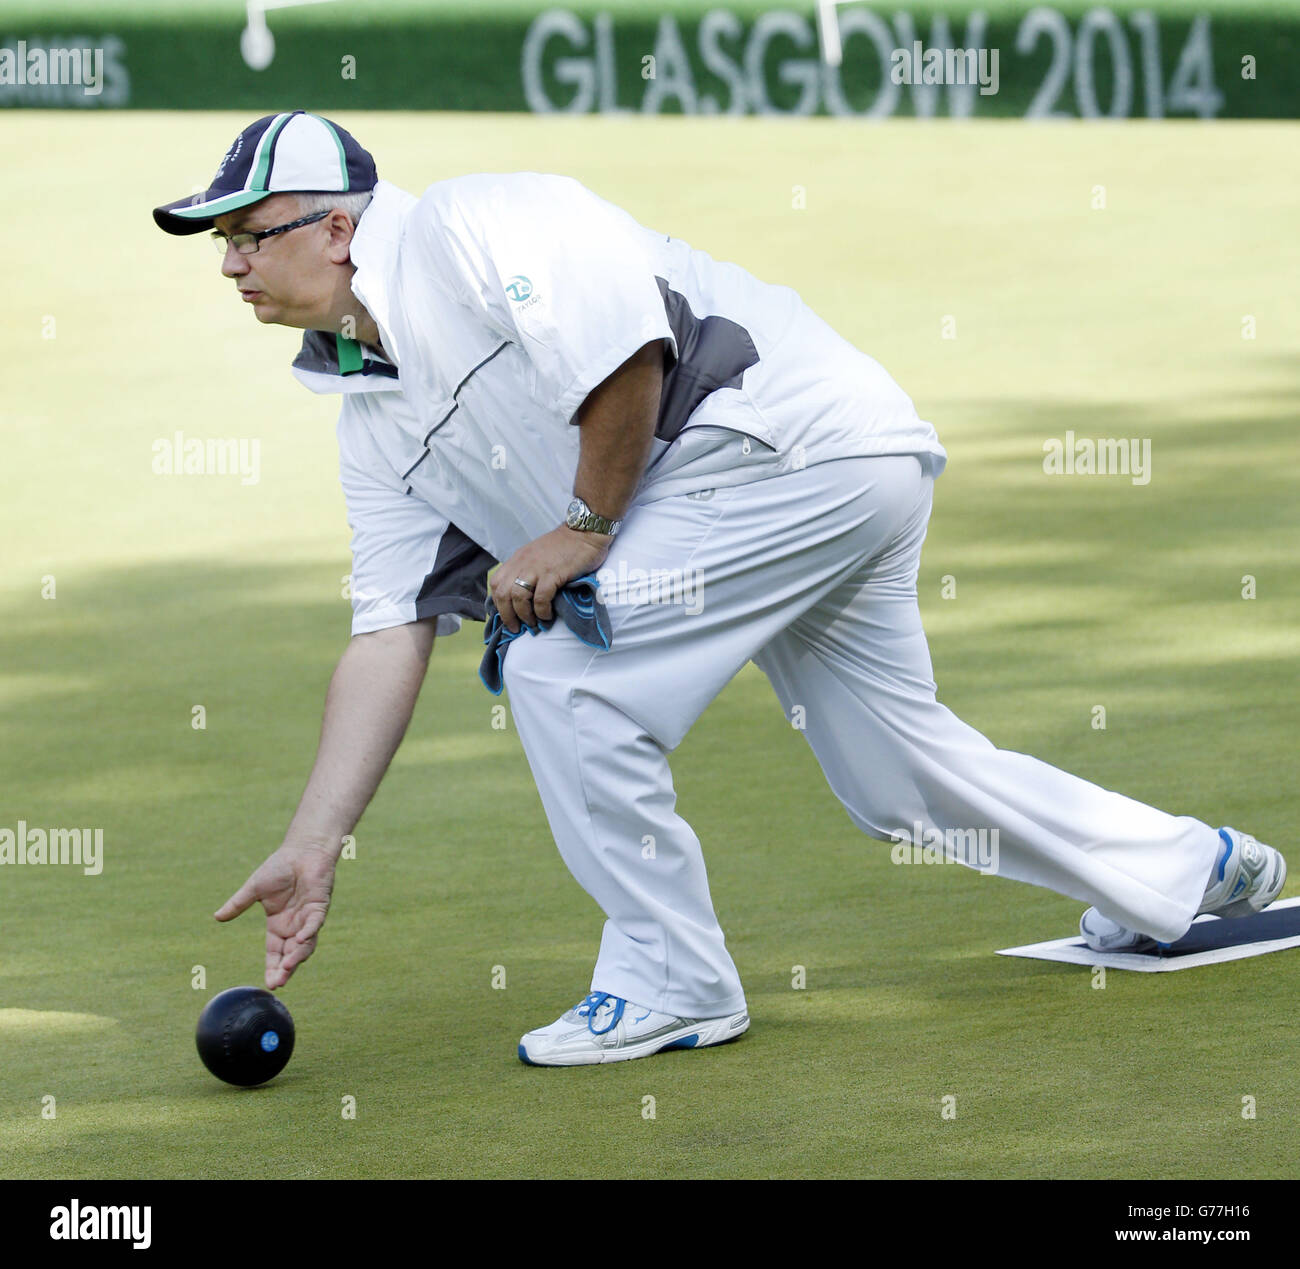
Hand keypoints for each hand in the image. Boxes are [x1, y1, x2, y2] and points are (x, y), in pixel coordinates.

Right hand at [214, 843, 337, 989]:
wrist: (302, 850)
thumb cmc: (280, 867)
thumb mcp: (254, 889)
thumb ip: (238, 904)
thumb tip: (217, 917)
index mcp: (278, 924)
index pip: (274, 952)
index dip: (273, 967)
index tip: (269, 984)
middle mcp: (294, 925)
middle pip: (290, 954)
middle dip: (285, 970)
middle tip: (278, 983)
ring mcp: (308, 917)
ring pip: (305, 944)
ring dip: (297, 956)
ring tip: (287, 967)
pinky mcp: (319, 906)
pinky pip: (315, 923)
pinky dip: (308, 932)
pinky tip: (299, 940)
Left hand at [490, 525, 611, 633]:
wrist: (585, 531)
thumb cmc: (565, 545)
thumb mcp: (538, 555)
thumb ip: (528, 570)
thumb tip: (524, 595)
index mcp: (518, 559)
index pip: (496, 583)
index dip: (498, 603)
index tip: (506, 616)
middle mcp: (523, 563)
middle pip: (503, 593)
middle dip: (507, 615)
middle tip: (516, 628)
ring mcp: (537, 568)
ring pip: (518, 597)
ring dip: (524, 615)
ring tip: (534, 623)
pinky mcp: (553, 573)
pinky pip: (540, 598)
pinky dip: (542, 611)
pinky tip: (548, 615)